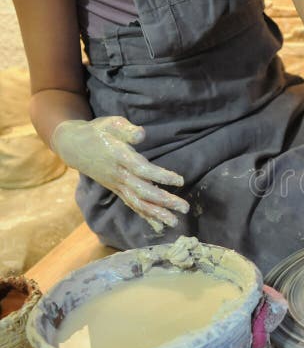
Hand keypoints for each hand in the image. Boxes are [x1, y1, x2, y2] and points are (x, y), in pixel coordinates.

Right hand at [51, 116, 189, 231]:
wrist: (74, 146)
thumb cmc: (98, 132)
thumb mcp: (111, 123)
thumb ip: (126, 129)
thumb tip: (141, 134)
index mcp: (120, 157)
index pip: (142, 169)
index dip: (160, 176)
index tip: (180, 180)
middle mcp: (119, 175)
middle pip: (143, 191)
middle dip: (164, 201)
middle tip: (184, 208)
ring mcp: (118, 185)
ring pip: (138, 202)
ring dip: (156, 213)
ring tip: (175, 222)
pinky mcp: (117, 190)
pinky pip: (132, 204)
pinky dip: (145, 215)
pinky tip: (159, 224)